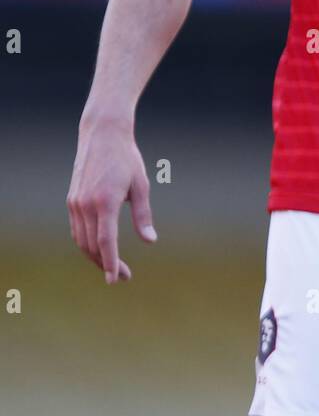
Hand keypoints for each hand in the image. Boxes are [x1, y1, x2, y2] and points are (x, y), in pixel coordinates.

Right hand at [67, 114, 156, 282]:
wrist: (102, 136)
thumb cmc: (127, 159)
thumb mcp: (141, 185)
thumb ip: (143, 215)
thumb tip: (150, 241)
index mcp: (105, 201)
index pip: (106, 241)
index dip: (111, 263)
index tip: (116, 279)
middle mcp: (86, 204)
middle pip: (93, 245)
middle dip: (106, 264)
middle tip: (123, 277)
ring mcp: (76, 203)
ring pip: (82, 240)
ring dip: (95, 257)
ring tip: (112, 267)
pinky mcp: (72, 200)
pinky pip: (77, 230)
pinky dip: (87, 243)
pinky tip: (99, 250)